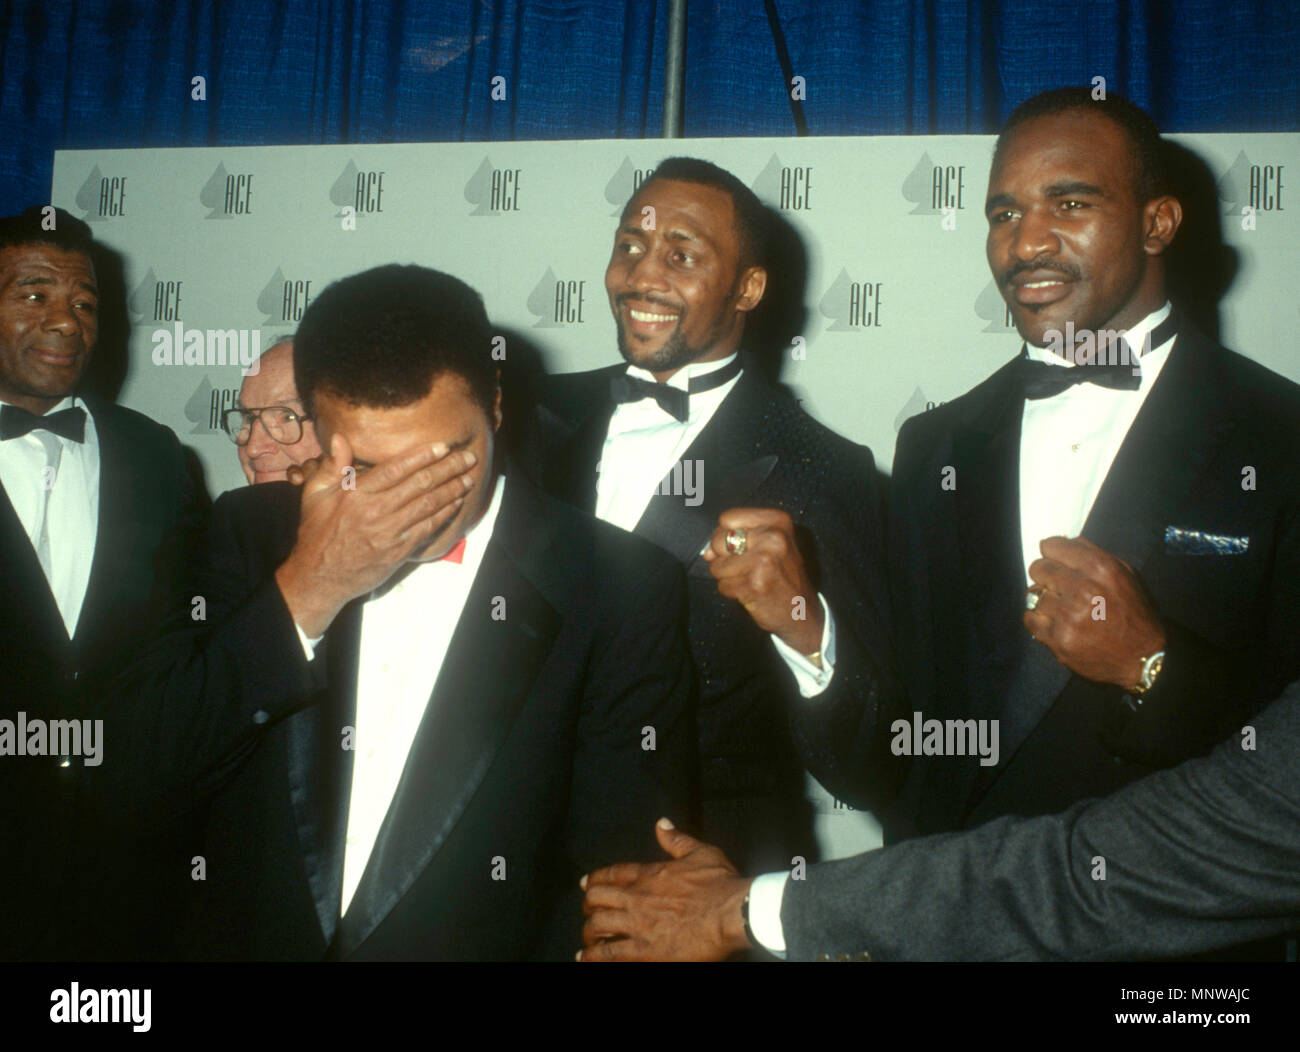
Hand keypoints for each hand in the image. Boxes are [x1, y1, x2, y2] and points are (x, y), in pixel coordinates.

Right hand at [274, 434, 476, 635]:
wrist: (320, 576)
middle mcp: (375, 510)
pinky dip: (445, 514)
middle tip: (468, 457)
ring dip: (453, 489)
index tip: (444, 446)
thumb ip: (332, 465)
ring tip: (469, 477)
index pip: (396, 468)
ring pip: (429, 505)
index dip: (423, 455)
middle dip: (448, 468)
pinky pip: (428, 528)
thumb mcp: (314, 494)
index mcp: (356, 493)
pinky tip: (457, 502)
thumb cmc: (317, 532)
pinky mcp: (399, 550)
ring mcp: (389, 532)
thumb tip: (342, 437)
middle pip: (420, 483)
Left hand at [577, 819, 752, 961]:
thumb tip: (662, 824)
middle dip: (588, 906)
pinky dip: (594, 956)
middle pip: (597, 899)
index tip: (586, 883)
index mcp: (650, 875)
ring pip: (597, 927)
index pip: (612, 874)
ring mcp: (637, 925)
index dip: (595, 879)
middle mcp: (637, 898)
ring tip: (588, 940)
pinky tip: (586, 958)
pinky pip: (608, 954)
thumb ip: (677, 840)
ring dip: (589, 933)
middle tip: (588, 912)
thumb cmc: (720, 884)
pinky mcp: (644, 951)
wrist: (732, 913)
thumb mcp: (701, 853)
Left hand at [704, 508, 823, 655]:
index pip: (728, 518)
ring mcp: (764, 560)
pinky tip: (751, 592)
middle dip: (724, 558)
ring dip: (728, 578)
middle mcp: (773, 536)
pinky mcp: (754, 583)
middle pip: (719, 540)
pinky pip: (723, 585)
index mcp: (778, 521)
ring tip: (750, 580)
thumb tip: (707, 551)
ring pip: (718, 566)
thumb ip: (737, 538)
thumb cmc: (782, 576)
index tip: (738, 549)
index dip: (725, 535)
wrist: (803, 611)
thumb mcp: (771, 544)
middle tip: (746, 568)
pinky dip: (732, 592)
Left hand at [1024, 536, 1165, 688]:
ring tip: (1060, 608)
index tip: (1054, 561)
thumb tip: (1063, 542)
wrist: (1144, 657)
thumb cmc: (1134, 613)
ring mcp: (1069, 615)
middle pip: (1038, 568)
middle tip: (1056, 586)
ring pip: (1033, 594)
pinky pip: (1029, 618)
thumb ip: (1093, 555)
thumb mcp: (1124, 574)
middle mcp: (1083, 588)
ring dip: (1044, 600)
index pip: (1052, 546)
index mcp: (1100, 567)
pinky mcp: (1059, 639)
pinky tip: (1054, 623)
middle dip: (1045, 575)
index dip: (1051, 553)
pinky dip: (1038, 620)